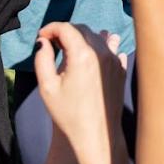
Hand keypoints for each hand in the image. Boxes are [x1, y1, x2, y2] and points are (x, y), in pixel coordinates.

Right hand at [34, 24, 127, 155]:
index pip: (66, 28)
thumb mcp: (47, 87)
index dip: (51, 28)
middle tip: (52, 44)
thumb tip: (43, 41)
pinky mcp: (122, 69)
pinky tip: (91, 59)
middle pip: (83, 29)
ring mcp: (116, 60)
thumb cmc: (68, 114)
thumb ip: (42, 59)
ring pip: (99, 36)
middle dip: (65, 32)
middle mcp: (103, 53)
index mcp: (83, 55)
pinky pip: (112, 49)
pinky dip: (100, 47)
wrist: (95, 135)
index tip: (41, 37)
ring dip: (83, 38)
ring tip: (70, 51)